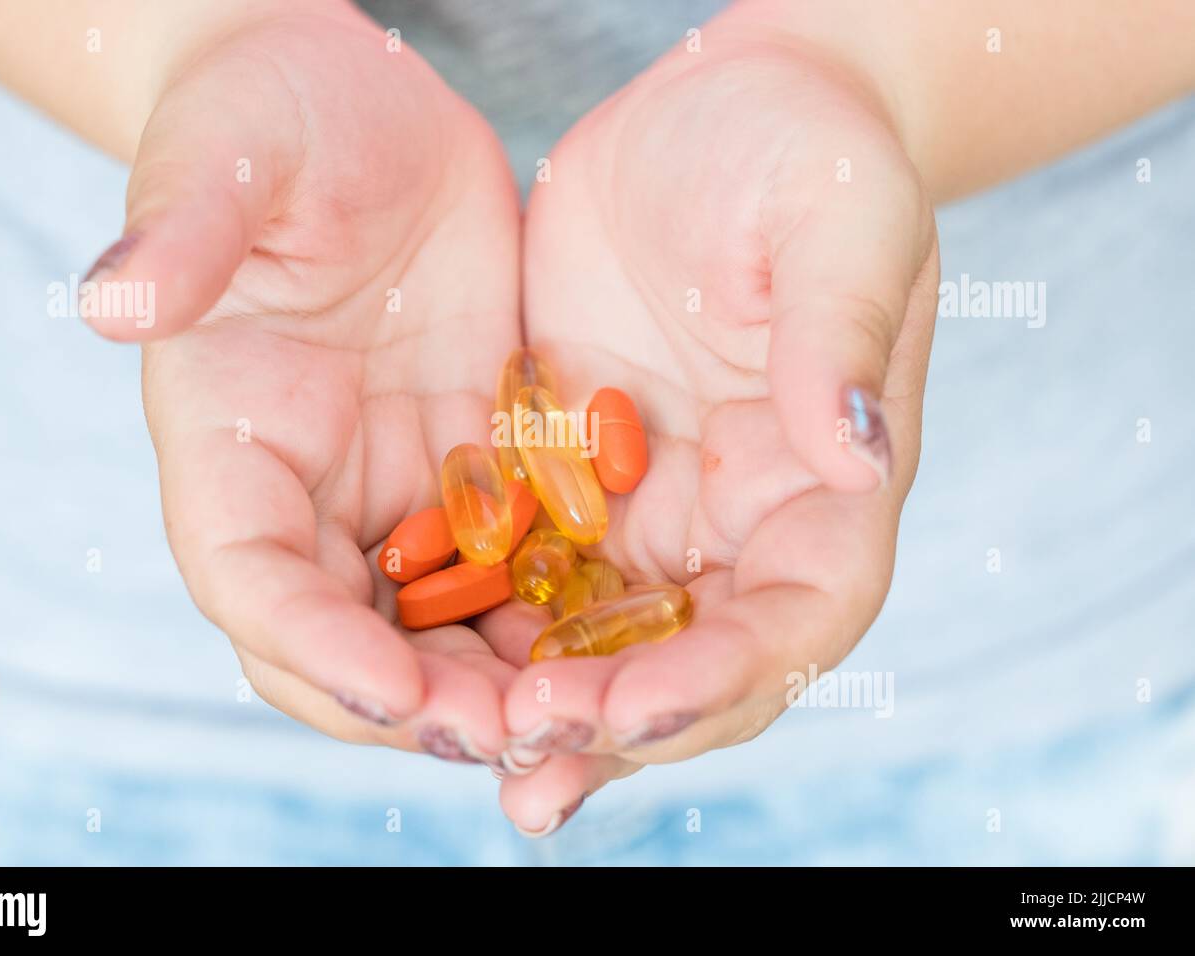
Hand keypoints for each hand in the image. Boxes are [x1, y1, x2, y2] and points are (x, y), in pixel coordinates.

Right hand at [83, 5, 523, 763]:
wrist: (362, 105)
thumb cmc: (272, 115)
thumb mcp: (230, 157)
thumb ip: (184, 231)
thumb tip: (114, 300)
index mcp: (231, 439)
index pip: (250, 579)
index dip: (315, 647)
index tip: (396, 693)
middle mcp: (312, 487)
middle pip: (351, 637)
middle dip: (424, 702)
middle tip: (516, 738)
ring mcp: (399, 482)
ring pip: (442, 621)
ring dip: (503, 678)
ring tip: (582, 714)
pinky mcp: (478, 459)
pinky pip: (520, 559)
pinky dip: (560, 605)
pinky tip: (625, 632)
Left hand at [495, 16, 939, 831]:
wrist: (727, 110)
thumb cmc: (807, 156)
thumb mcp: (838, 222)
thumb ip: (840, 335)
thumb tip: (848, 455)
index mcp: (826, 489)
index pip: (796, 622)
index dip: (721, 681)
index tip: (628, 709)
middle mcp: (740, 525)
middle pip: (693, 664)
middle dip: (615, 725)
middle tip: (528, 767)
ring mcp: (654, 510)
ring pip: (601, 641)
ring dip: (541, 709)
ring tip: (471, 753)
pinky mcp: (575, 476)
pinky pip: (526, 570)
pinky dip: (484, 623)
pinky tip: (418, 652)